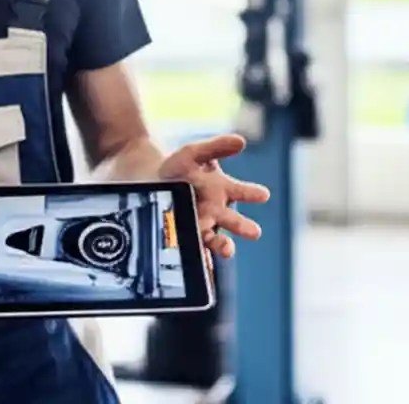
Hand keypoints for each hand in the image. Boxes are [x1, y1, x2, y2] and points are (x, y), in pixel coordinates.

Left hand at [157, 134, 269, 258]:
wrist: (146, 177)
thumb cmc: (175, 166)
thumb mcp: (193, 153)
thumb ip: (216, 147)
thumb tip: (241, 141)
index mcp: (220, 191)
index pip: (242, 192)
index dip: (252, 193)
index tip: (263, 194)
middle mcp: (213, 211)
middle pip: (232, 221)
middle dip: (243, 226)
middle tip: (254, 231)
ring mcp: (198, 225)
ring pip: (214, 239)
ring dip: (223, 246)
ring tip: (228, 250)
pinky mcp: (181, 236)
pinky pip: (193, 251)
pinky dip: (200, 259)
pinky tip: (204, 266)